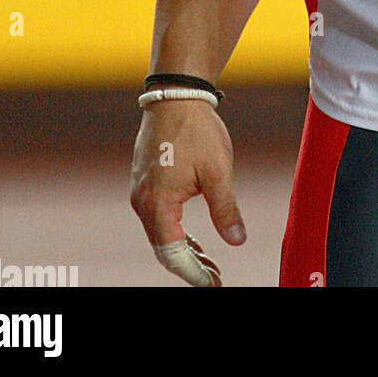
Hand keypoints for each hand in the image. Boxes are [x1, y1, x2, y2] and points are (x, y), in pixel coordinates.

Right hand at [130, 98, 245, 286]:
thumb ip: (226, 209)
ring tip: (209, 261)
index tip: (213, 283)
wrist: (176, 94)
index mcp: (158, 204)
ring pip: (160, 232)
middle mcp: (142, 201)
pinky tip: (194, 236)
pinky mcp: (144, 180)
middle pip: (163, 248)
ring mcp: (140, 190)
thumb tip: (237, 241)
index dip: (194, 272)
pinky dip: (175, 230)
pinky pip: (157, 215)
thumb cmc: (197, 130)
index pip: (173, 254)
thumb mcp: (218, 172)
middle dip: (190, 264)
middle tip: (215, 276)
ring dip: (183, 248)